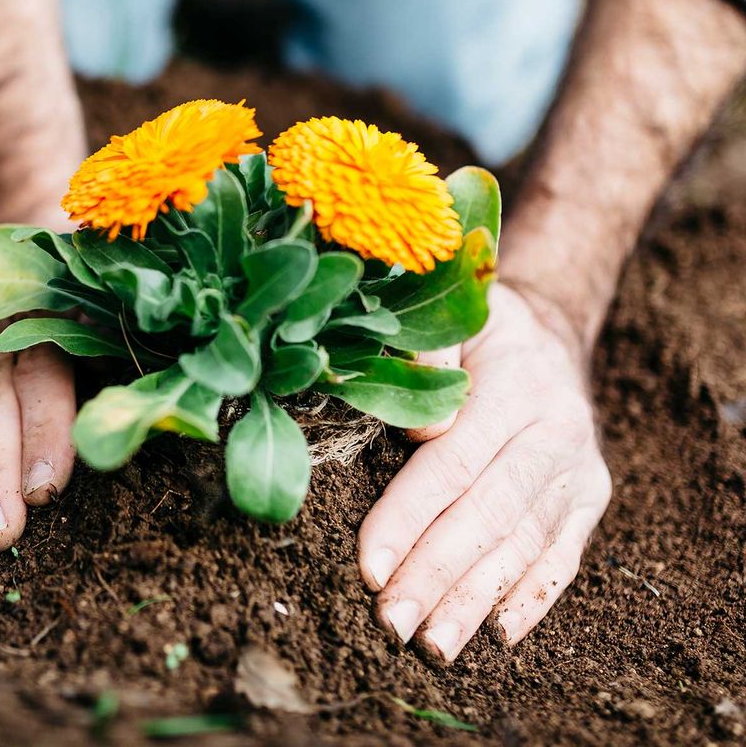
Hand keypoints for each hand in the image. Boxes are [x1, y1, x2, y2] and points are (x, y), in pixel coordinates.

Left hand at [357, 283, 611, 661]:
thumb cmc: (480, 327)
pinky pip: (564, 555)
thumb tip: (419, 428)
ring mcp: (578, 470)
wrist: (550, 330)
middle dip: (435, 576)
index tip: (370, 568)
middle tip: (391, 624)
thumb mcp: (456, 315)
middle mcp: (554, 433)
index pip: (453, 465)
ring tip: (434, 646)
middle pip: (487, 516)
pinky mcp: (591, 497)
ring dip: (476, 601)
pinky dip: (533, 598)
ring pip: (524, 545)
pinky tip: (499, 636)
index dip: (409, 519)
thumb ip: (430, 353)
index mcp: (514, 387)